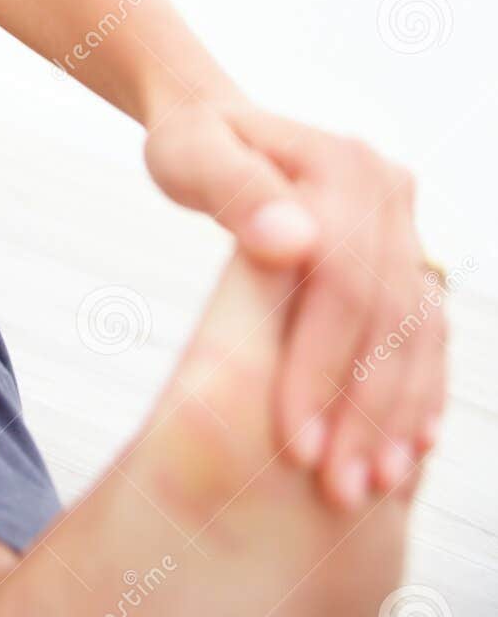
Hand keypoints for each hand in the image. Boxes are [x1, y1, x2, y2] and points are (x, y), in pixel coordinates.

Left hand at [142, 99, 446, 509]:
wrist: (219, 127)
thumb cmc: (192, 146)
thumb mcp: (192, 156)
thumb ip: (234, 189)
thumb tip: (293, 240)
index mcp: (341, 166)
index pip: (343, 282)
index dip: (324, 367)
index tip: (297, 443)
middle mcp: (386, 191)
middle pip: (385, 316)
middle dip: (362, 410)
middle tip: (335, 489)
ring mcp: (403, 224)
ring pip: (414, 331)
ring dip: (396, 414)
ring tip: (368, 486)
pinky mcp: (404, 254)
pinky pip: (424, 331)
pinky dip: (416, 392)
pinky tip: (405, 450)